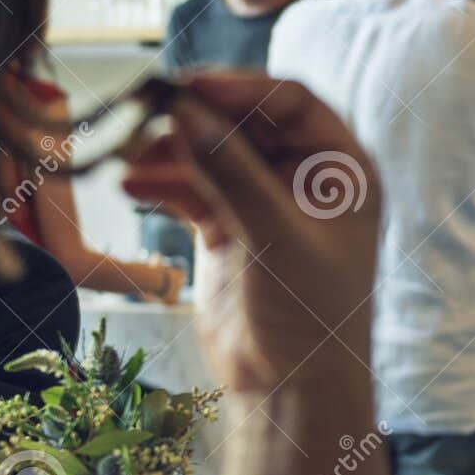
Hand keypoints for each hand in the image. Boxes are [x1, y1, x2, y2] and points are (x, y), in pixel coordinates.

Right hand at [119, 71, 380, 398]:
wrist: (291, 388)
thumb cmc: (311, 316)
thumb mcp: (274, 236)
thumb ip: (231, 173)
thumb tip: (184, 111)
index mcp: (344, 172)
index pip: (294, 103)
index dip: (242, 88)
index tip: (190, 86)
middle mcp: (309, 179)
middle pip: (246, 122)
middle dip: (196, 118)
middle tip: (146, 111)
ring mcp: (266, 201)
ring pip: (213, 153)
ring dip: (170, 152)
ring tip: (130, 158)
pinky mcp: (230, 226)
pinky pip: (192, 187)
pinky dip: (163, 184)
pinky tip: (131, 187)